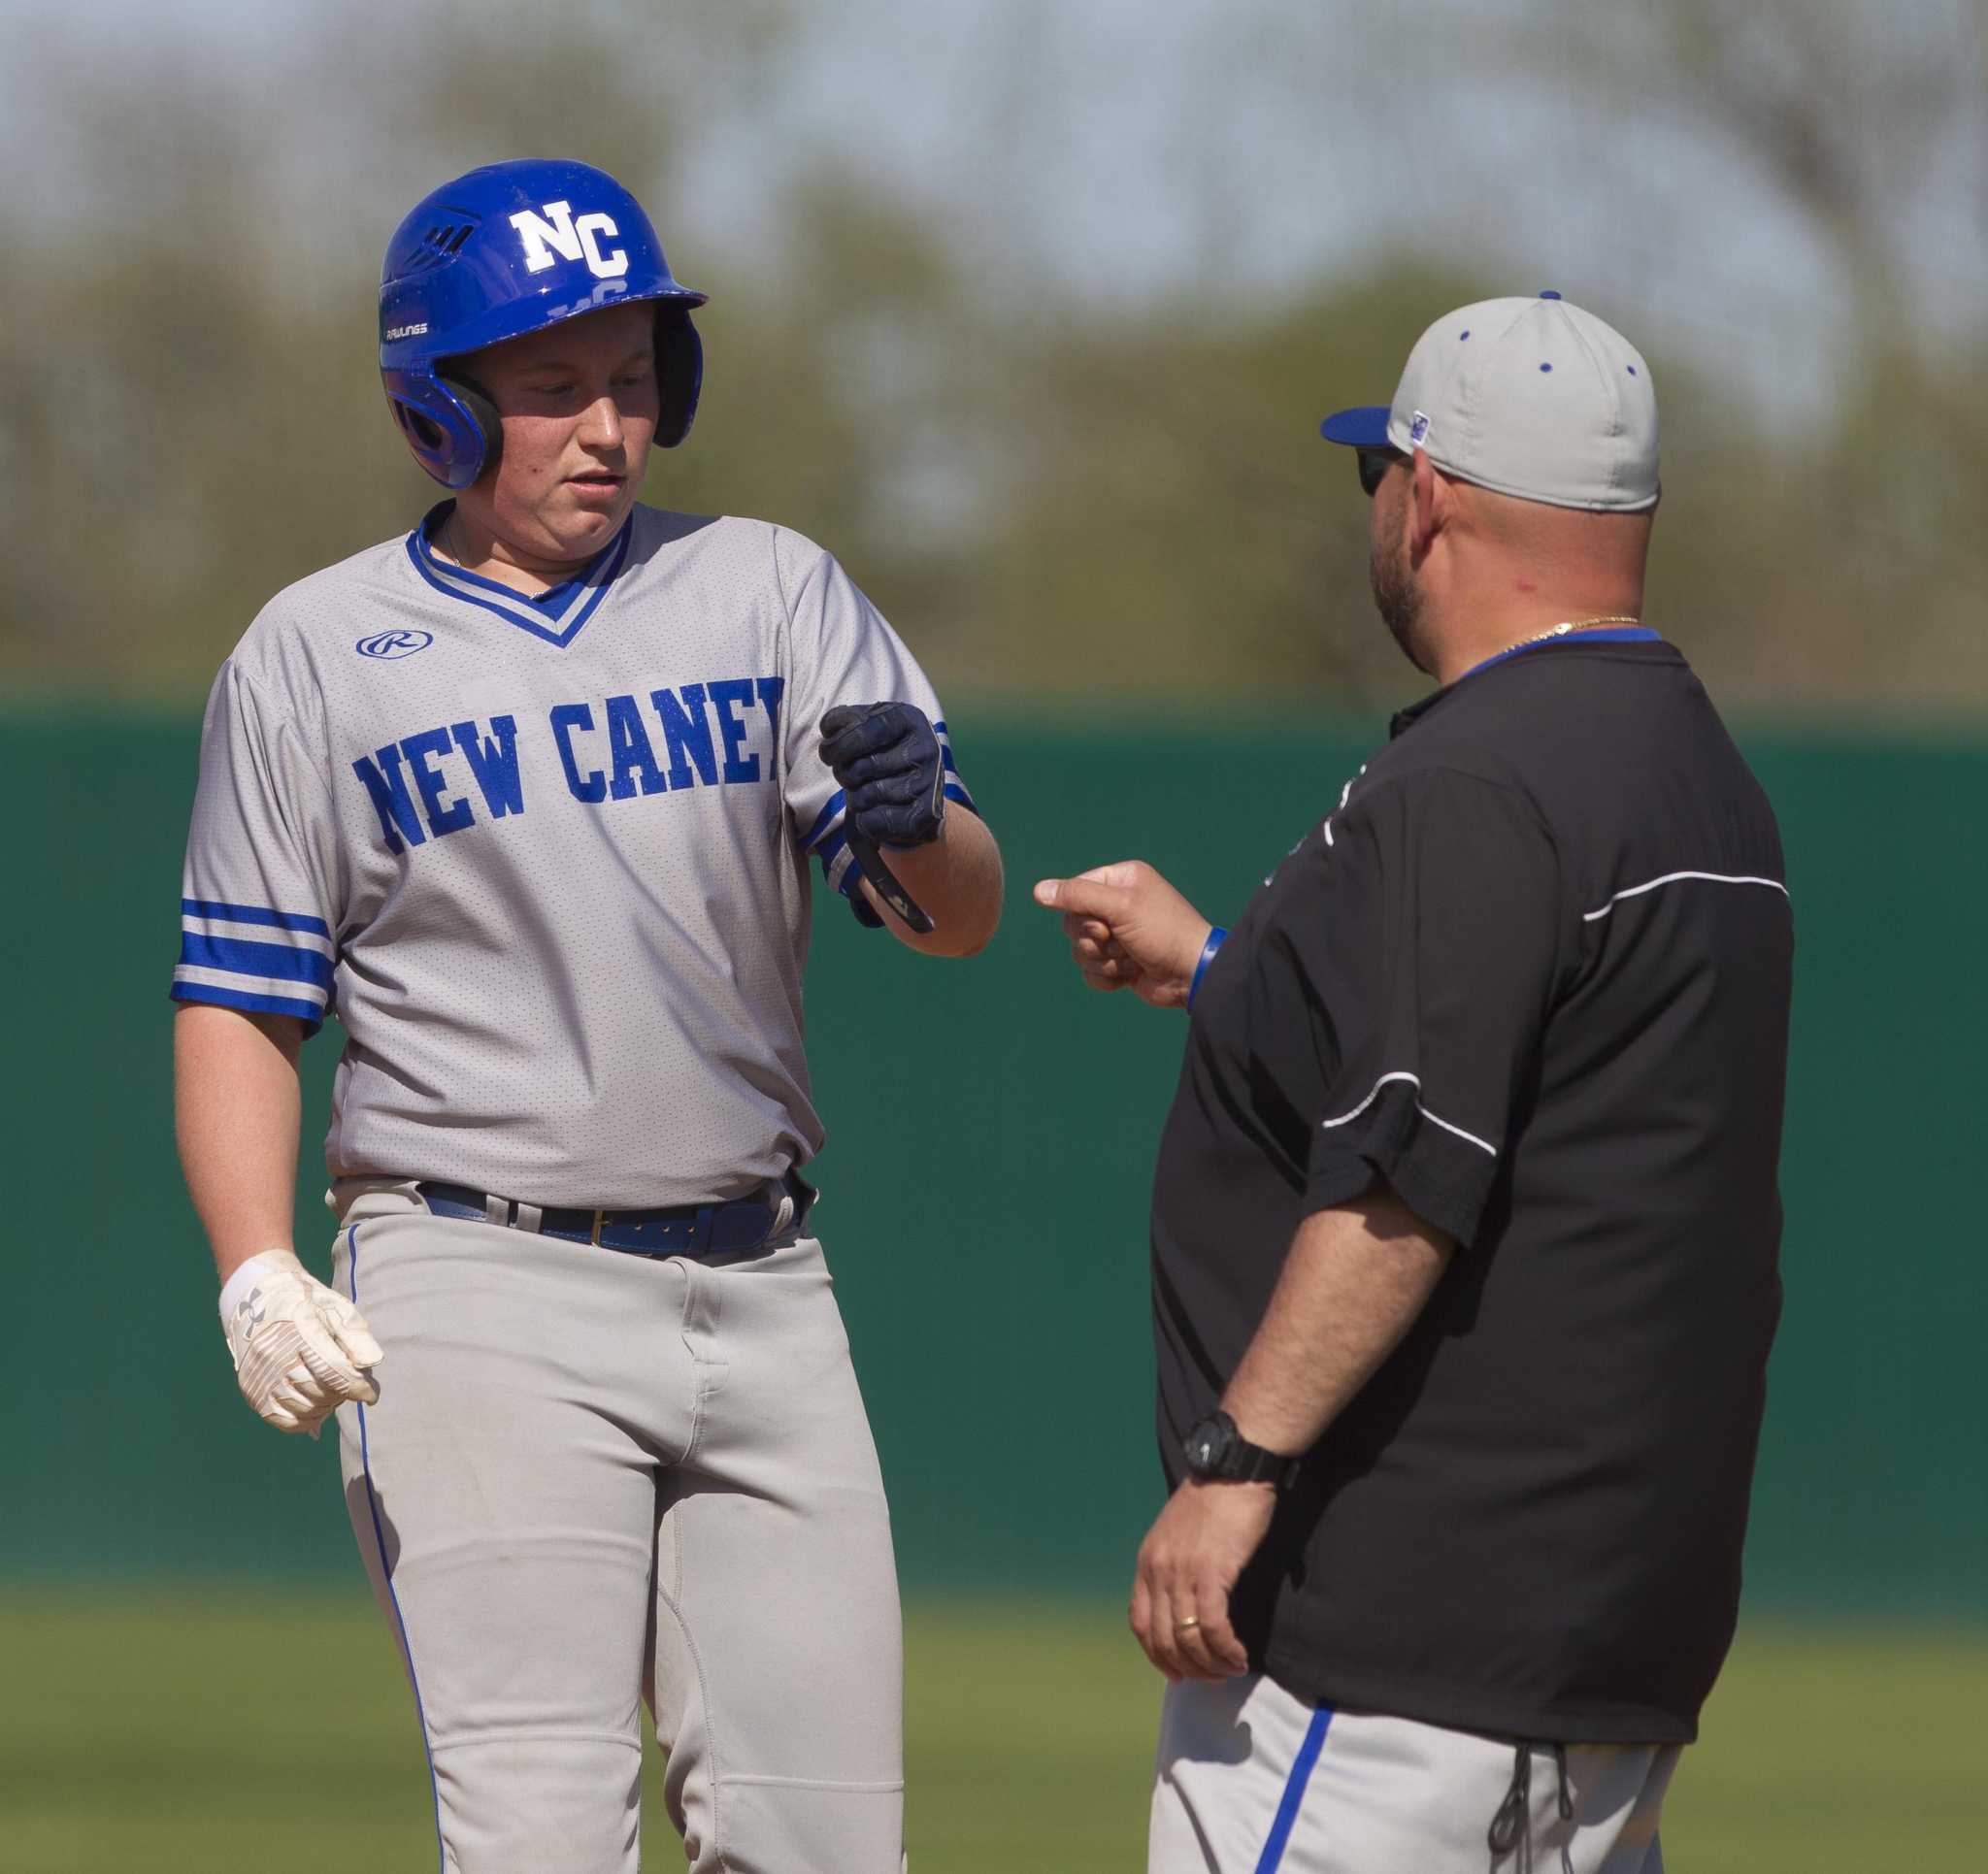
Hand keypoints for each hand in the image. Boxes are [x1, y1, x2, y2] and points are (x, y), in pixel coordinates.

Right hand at [221, 1249, 382, 1435]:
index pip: (334, 1370)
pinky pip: (283, 1420)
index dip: (359, 1387)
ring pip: (304, 1408)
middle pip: (321, 1392)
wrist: (256, 1299)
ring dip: (326, 1406)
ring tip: (332, 1391)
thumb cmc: (306, 1303)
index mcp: (299, 1330)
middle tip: (348, 1384)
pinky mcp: (251, 1390)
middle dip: (343, 1393)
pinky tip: (316, 1407)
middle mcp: (275, 1356)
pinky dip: (305, 1419)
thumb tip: (373, 1363)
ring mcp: (260, 1375)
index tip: (371, 1394)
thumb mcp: (335, 1307)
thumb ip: (355, 1336)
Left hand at [819, 702, 945, 848]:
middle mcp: (926, 748)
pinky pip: (874, 822)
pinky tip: (877, 812)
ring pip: (864, 797)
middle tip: (850, 775)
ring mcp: (930, 782)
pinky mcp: (926, 814)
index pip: (865, 731)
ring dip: (854, 798)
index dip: (838, 745)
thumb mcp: (867, 726)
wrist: (918, 792)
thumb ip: (844, 721)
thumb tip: (829, 728)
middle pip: (861, 768)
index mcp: (909, 719)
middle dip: (843, 774)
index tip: (828, 755)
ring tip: (867, 792)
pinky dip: (865, 821)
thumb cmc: (883, 753)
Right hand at [1032, 861, 1211, 1008]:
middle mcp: (1118, 904)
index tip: (1102, 923)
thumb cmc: (1163, 932)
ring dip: (1103, 960)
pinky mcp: (1118, 962)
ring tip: (1131, 959)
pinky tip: (1131, 974)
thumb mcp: (1121, 906)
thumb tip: (1038, 891)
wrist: (1191, 975)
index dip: (1081, 912)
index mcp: (1121, 880)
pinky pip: (1090, 971)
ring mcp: (1118, 935)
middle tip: (1117, 941)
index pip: (1075, 890)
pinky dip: (1107, 977)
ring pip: (1079, 950)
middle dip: (1093, 940)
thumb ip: (1078, 896)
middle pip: (1073, 922)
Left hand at [1130, 1478, 1273, 1681]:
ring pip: (1188, 1639)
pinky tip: (1239, 1656)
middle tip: (1213, 1678)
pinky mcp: (1211, 1571)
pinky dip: (1225, 1649)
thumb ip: (1174, 1565)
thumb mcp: (1177, 1533)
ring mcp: (1182, 1572)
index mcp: (1147, 1562)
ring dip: (1211, 1664)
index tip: (1178, 1673)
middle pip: (1163, 1639)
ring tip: (1231, 1669)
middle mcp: (1158, 1570)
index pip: (1140, 1623)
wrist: (1232, 1469)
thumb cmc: (1214, 1499)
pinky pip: (1213, 1626)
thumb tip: (1186, 1602)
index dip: (1157, 1655)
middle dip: (1188, 1668)